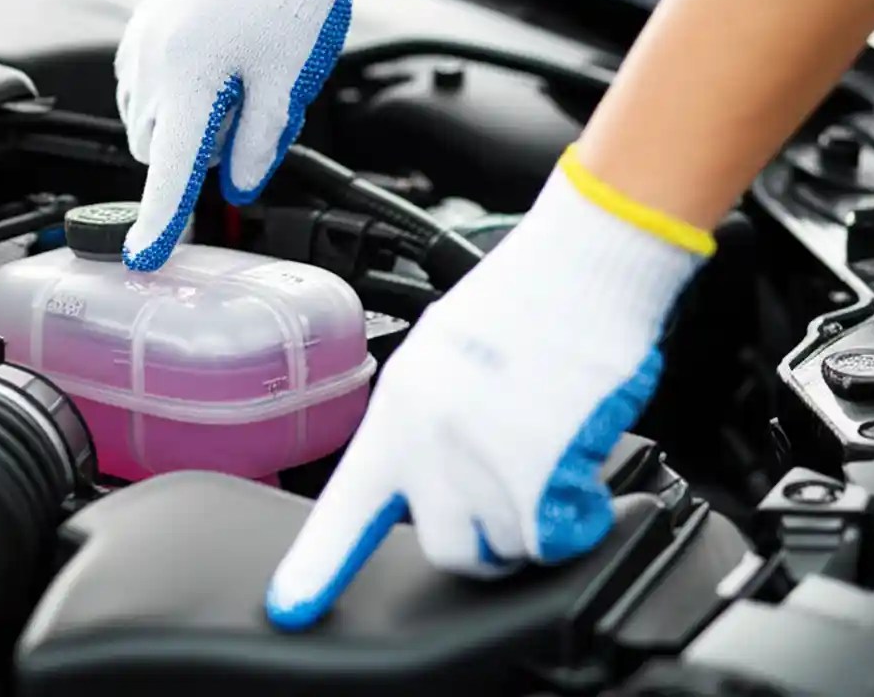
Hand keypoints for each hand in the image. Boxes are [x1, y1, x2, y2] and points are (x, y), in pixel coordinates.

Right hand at [114, 0, 353, 270]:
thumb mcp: (288, 80)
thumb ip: (259, 142)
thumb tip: (239, 185)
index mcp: (188, 84)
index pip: (168, 174)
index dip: (159, 221)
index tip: (144, 256)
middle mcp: (153, 64)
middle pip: (158, 149)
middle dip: (196, 152)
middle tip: (252, 119)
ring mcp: (144, 41)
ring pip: (151, 115)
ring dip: (187, 120)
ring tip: (242, 82)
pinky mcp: (148, 23)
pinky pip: (148, 79)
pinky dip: (179, 89)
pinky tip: (221, 62)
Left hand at [265, 149, 712, 630]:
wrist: (582, 267)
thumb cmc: (521, 301)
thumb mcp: (441, 357)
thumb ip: (428, 424)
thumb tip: (437, 474)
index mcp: (397, 414)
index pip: (347, 508)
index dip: (318, 565)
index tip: (292, 605)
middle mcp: (430, 443)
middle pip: (451, 549)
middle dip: (487, 543)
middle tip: (512, 506)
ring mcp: (483, 461)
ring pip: (507, 546)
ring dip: (534, 521)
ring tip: (549, 462)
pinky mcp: (541, 470)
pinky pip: (557, 535)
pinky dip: (577, 517)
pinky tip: (580, 470)